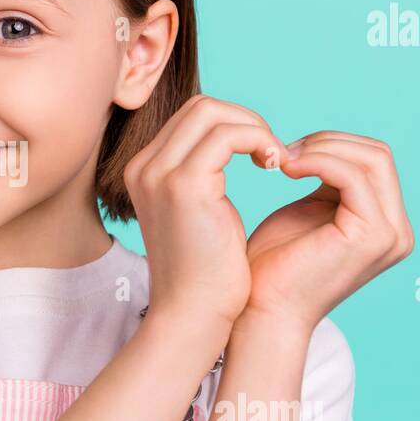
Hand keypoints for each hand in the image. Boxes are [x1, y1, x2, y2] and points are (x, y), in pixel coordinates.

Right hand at [124, 95, 287, 326]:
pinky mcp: (184, 185)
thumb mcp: (200, 212)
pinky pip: (228, 136)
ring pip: (213, 113)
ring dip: (254, 128)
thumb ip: (204, 174)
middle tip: (273, 153)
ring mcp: (159, 173)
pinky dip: (259, 140)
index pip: (190, 117)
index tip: (261, 153)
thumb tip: (234, 141)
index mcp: (143, 171)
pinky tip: (275, 166)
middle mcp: (143, 166)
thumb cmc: (205, 273)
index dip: (232, 124)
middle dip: (245, 120)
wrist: (193, 314)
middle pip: (200, 106)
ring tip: (276, 159)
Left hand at [244, 130, 413, 331]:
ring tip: (282, 160)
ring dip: (322, 149)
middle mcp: (397, 230)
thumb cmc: (276, 264)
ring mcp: (390, 234)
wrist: (262, 308)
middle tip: (284, 152)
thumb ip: (329, 181)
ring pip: (371, 160)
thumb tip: (327, 145)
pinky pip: (352, 177)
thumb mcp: (310, 210)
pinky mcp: (373, 236)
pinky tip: (287, 169)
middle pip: (378, 155)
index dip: (331, 145)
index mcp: (385, 223)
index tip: (287, 151)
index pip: (373, 161)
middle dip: (328, 142)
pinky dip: (318, 162)